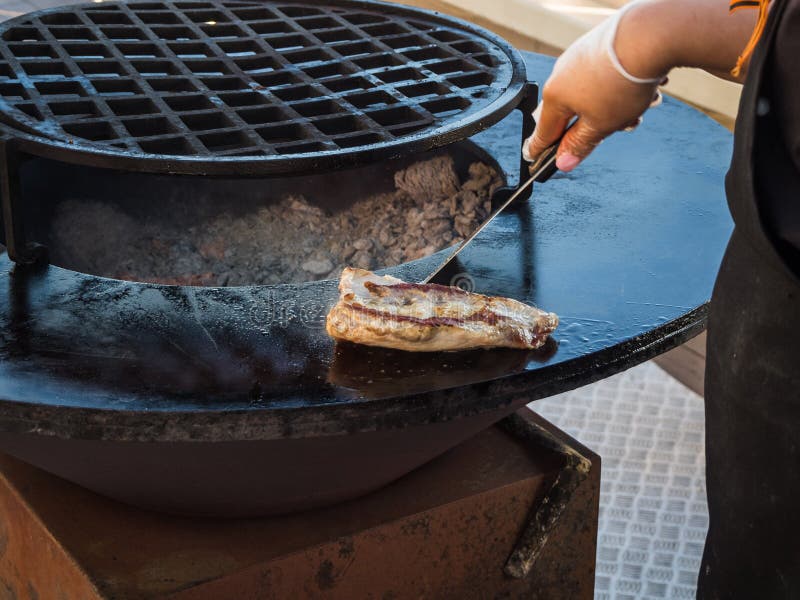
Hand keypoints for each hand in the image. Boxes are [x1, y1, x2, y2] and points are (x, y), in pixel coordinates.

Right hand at [524, 5, 666, 171]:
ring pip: (594, 95)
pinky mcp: (598, 46)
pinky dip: (622, 86)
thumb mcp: (601, 125)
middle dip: (597, 125)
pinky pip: (605, 76)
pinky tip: (643, 86)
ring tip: (641, 106)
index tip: (535, 160)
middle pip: (573, 113)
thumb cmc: (621, 80)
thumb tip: (564, 162)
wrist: (650, 36)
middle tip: (618, 127)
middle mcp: (562, 74)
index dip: (540, 150)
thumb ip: (580, 145)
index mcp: (555, 96)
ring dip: (617, 106)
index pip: (543, 132)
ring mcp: (579, 57)